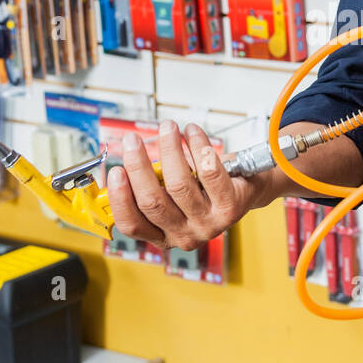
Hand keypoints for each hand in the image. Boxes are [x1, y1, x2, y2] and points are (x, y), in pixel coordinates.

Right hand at [105, 121, 254, 252]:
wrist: (248, 189)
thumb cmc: (205, 188)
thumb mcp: (172, 194)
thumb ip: (150, 184)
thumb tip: (124, 159)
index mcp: (163, 235)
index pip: (132, 225)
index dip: (120, 199)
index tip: (114, 171)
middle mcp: (185, 235)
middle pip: (153, 202)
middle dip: (138, 166)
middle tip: (132, 140)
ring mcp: (209, 224)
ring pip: (179, 185)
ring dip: (169, 149)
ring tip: (167, 127)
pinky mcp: (230, 208)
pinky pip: (208, 173)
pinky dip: (198, 147)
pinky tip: (192, 132)